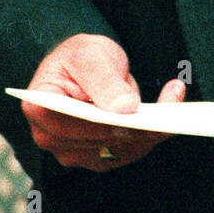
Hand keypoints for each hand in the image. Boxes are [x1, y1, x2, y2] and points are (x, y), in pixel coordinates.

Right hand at [22, 33, 185, 171]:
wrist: (86, 66)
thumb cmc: (81, 56)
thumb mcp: (90, 55)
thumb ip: (104, 80)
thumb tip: (124, 109)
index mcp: (39, 108)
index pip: (72, 123)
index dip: (104, 121)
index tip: (136, 109)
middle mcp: (51, 138)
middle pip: (99, 140)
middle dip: (136, 123)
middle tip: (171, 100)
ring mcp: (74, 152)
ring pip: (120, 150)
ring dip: (151, 127)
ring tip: (174, 96)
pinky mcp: (99, 157)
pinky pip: (131, 151)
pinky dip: (153, 132)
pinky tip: (170, 106)